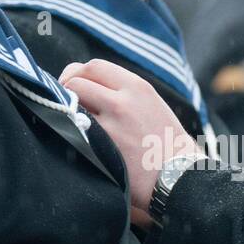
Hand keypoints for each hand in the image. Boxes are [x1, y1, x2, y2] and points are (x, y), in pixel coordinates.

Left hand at [61, 59, 201, 221]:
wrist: (181, 176)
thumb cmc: (167, 144)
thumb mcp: (153, 106)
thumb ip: (126, 93)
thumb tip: (92, 88)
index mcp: (137, 87)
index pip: (94, 66)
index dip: (77, 74)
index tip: (72, 85)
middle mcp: (123, 100)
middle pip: (77, 79)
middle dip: (65, 88)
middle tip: (62, 103)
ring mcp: (111, 124)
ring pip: (71, 103)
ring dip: (64, 109)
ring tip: (67, 120)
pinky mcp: (103, 147)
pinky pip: (74, 129)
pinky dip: (69, 130)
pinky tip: (70, 137)